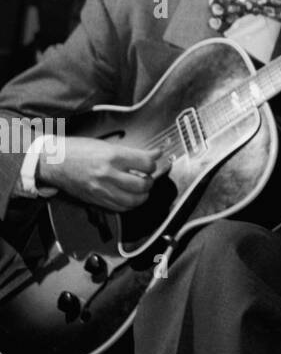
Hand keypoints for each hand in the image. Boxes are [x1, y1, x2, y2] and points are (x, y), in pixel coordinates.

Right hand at [36, 136, 158, 210]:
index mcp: (112, 156)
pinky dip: (129, 204)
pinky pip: (119, 208)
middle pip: (142, 184)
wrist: (53, 162)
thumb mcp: (107, 145)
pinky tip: (129, 197)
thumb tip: (155, 154)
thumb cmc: (77, 150)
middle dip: (150, 181)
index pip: (146, 164)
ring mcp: (101, 189)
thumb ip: (133, 152)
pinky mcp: (95, 200)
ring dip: (142, 196)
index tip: (152, 163)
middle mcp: (107, 174)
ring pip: (133, 200)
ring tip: (141, 189)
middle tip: (148, 177)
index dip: (153, 164)